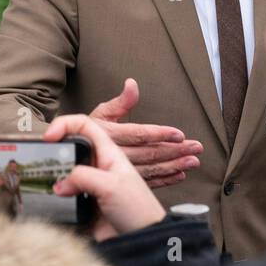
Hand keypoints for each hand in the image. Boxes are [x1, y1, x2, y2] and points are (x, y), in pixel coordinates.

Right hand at [45, 113, 167, 241]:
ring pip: (63, 175)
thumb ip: (82, 177)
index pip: (83, 126)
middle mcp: (97, 167)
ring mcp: (89, 187)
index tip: (49, 136)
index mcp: (107, 153)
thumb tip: (59, 184)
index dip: (65, 125)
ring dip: (53, 180)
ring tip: (46, 186)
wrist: (142, 242)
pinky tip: (54, 204)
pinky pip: (62, 198)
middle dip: (53, 154)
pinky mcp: (83, 206)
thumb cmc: (139, 210)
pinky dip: (55, 200)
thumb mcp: (111, 186)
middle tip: (42, 164)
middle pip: (69, 149)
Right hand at [88, 79, 202, 187]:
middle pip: (150, 153)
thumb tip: (132, 84)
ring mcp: (119, 171)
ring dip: (174, 166)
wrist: (69, 156)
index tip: (179, 134)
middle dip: (175, 150)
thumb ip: (120, 102)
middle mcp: (115, 154)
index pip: (139, 134)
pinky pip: (146, 181)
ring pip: (151, 169)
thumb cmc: (86, 132)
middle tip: (196, 147)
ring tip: (193, 162)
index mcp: (110, 134)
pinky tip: (179, 175)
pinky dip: (164, 179)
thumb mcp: (100, 113)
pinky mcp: (122, 181)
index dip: (159, 134)